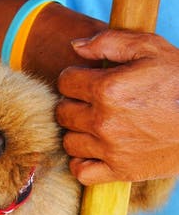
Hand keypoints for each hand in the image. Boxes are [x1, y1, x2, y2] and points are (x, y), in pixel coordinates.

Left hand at [56, 30, 178, 184]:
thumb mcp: (151, 49)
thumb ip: (110, 42)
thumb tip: (75, 46)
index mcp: (108, 88)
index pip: (65, 81)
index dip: (76, 76)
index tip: (89, 79)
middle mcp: (103, 121)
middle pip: (63, 112)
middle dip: (74, 102)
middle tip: (93, 101)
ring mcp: (110, 149)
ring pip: (69, 141)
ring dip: (78, 131)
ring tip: (97, 123)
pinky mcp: (119, 171)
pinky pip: (81, 172)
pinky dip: (82, 162)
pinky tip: (94, 150)